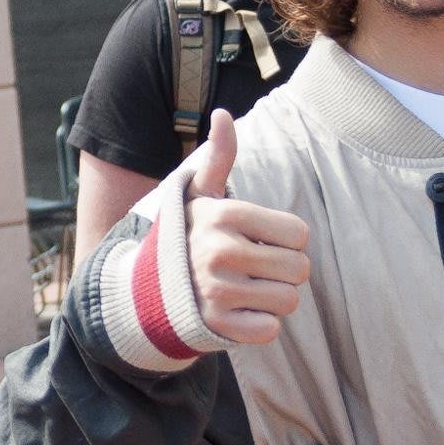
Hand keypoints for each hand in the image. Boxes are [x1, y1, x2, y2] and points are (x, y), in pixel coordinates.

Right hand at [181, 111, 314, 345]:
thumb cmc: (186, 235)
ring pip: (288, 301)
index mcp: (224, 215)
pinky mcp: (216, 325)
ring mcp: (217, 291)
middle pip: (300, 269)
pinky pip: (269, 330)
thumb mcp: (198, 194)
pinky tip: (240, 312)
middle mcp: (220, 251)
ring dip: (275, 299)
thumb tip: (223, 114)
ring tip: (248, 289)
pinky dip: (261, 325)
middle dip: (285, 271)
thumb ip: (219, 156)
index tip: (261, 240)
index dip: (287, 239)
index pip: (299, 233)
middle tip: (257, 269)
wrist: (144, 288)